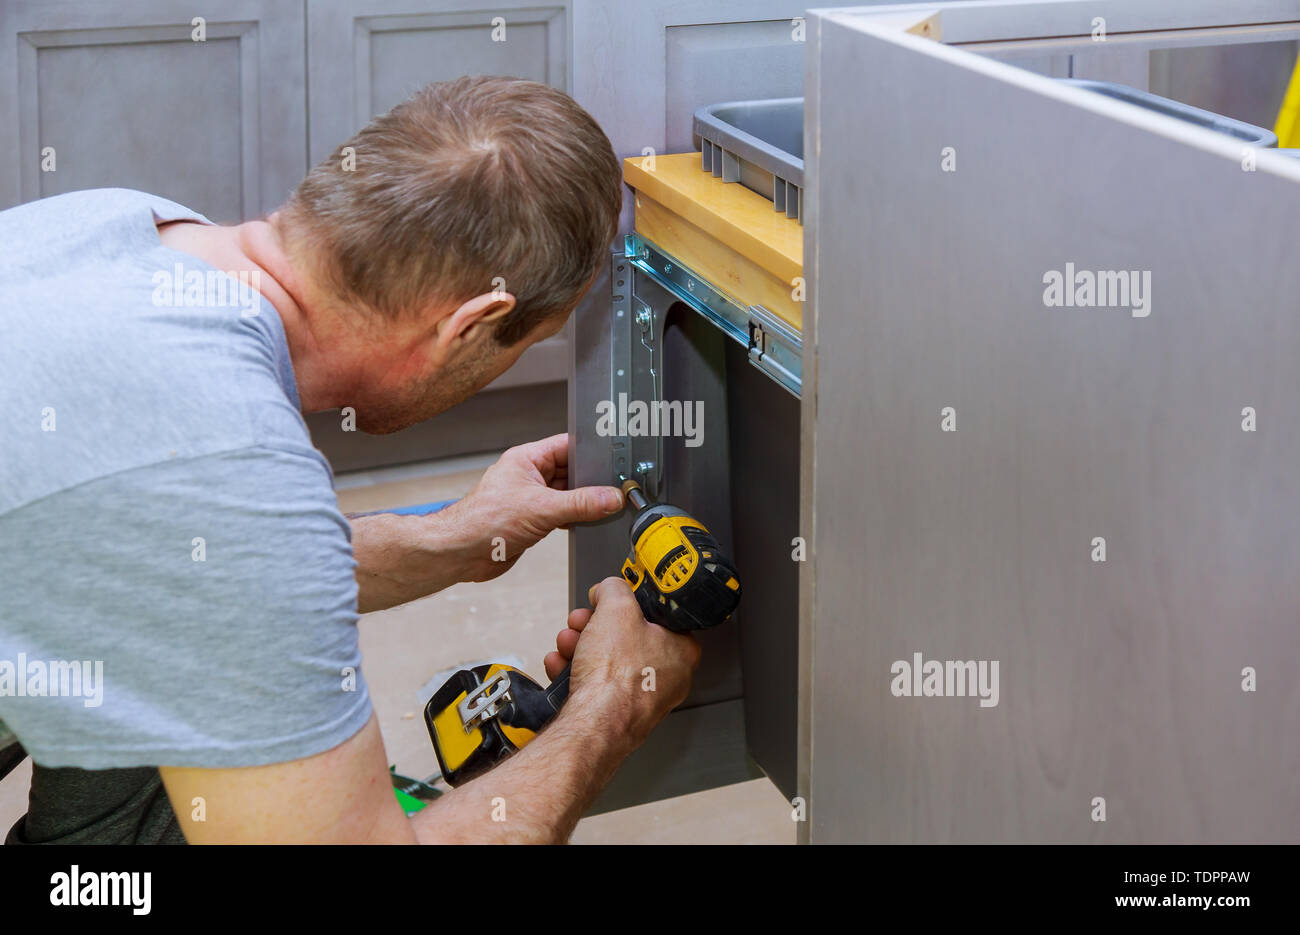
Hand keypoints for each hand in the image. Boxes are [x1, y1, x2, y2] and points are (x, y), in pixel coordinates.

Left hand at [442, 434, 623, 582]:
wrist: (462, 553)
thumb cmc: (483, 521)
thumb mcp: (542, 508)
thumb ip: (581, 504)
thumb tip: (610, 498)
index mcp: (527, 459)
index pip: (567, 446)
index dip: (591, 452)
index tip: (613, 461)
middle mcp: (529, 476)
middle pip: (571, 471)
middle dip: (590, 481)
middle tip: (613, 489)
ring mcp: (531, 498)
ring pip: (567, 494)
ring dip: (582, 503)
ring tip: (600, 508)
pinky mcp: (532, 519)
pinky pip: (562, 513)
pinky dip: (575, 518)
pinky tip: (585, 523)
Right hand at [545, 577, 700, 741]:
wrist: (593, 726)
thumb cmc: (617, 679)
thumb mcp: (616, 609)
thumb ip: (614, 589)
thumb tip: (608, 588)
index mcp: (682, 651)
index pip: (655, 615)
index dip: (627, 603)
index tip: (610, 599)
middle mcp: (666, 677)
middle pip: (625, 637)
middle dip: (594, 625)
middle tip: (581, 621)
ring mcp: (641, 698)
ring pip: (607, 660)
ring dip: (580, 645)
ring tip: (567, 642)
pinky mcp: (616, 712)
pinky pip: (595, 683)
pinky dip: (574, 672)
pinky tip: (561, 665)